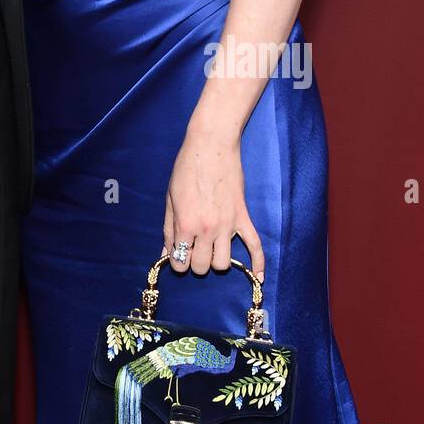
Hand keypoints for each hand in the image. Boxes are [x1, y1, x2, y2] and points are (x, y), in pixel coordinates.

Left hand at [162, 127, 264, 281]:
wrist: (211, 146)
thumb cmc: (186, 169)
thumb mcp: (170, 198)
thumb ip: (168, 229)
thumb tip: (165, 254)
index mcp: (186, 223)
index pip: (180, 261)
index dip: (177, 262)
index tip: (179, 255)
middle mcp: (207, 229)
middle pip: (203, 267)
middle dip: (195, 263)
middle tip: (193, 250)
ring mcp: (227, 225)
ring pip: (224, 263)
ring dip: (216, 261)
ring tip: (211, 249)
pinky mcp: (243, 217)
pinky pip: (255, 246)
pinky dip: (258, 264)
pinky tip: (258, 277)